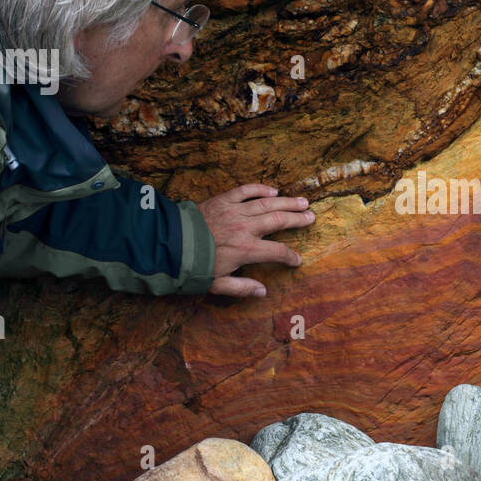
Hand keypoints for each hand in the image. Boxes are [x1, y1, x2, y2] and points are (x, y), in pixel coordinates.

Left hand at [195, 184, 314, 297]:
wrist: (169, 244)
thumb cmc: (192, 266)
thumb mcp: (216, 284)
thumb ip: (242, 287)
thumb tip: (263, 292)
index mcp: (246, 250)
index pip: (278, 252)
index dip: (291, 256)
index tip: (298, 260)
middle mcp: (245, 228)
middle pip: (279, 221)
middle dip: (297, 220)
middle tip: (312, 217)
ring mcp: (235, 211)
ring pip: (267, 204)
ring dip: (287, 202)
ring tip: (302, 201)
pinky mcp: (223, 200)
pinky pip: (246, 190)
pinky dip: (260, 189)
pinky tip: (273, 190)